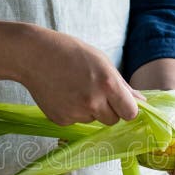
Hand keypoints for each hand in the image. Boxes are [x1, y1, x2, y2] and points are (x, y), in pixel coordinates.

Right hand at [0, 16, 141, 125]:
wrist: (33, 55)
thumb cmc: (70, 53)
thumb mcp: (101, 62)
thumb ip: (122, 85)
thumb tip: (141, 102)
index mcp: (108, 84)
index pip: (130, 113)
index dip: (127, 109)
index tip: (122, 103)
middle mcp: (93, 102)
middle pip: (112, 120)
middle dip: (109, 110)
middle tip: (94, 91)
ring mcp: (76, 113)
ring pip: (93, 120)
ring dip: (89, 110)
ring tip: (74, 88)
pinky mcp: (61, 120)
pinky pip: (76, 121)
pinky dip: (72, 111)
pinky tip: (63, 94)